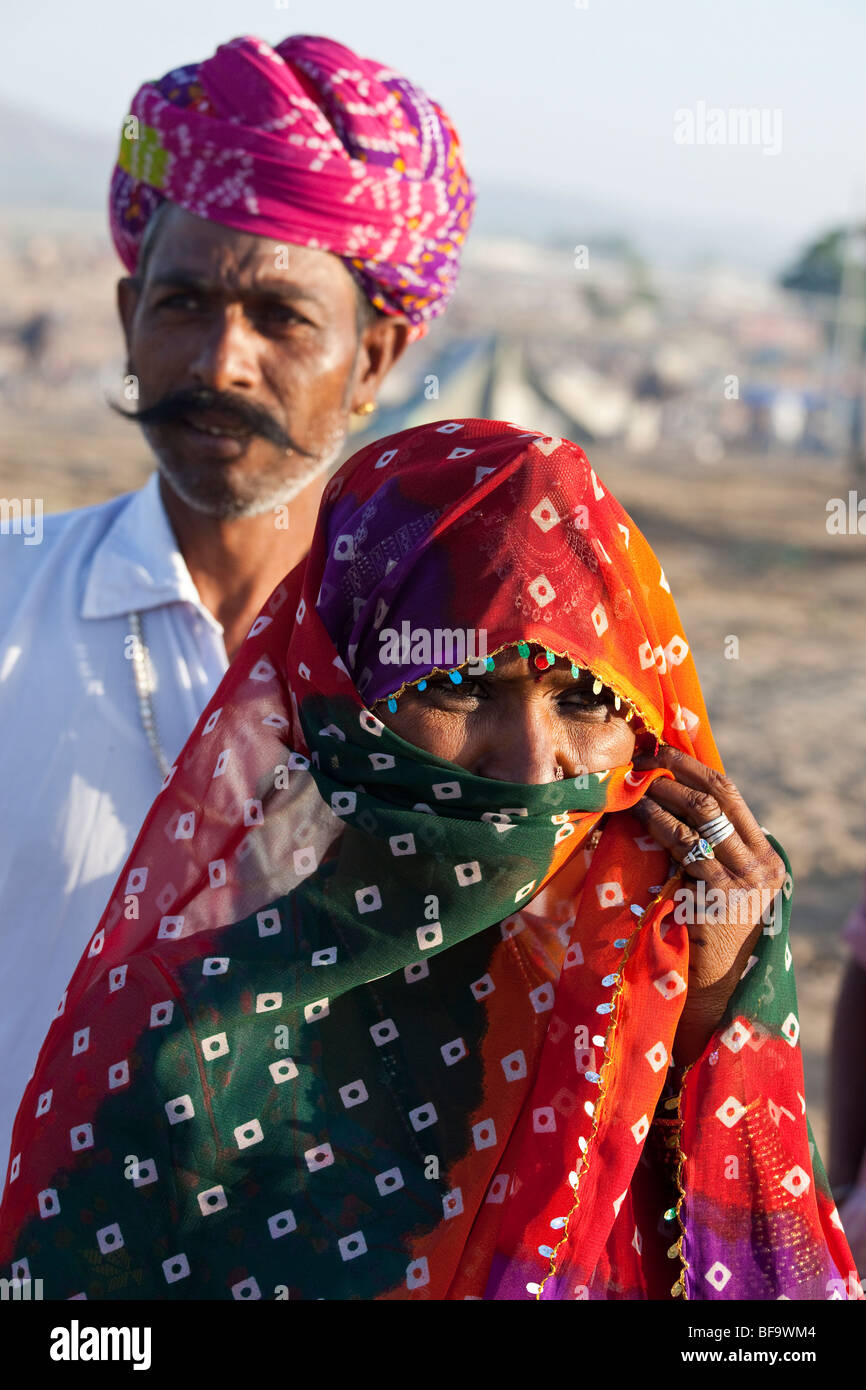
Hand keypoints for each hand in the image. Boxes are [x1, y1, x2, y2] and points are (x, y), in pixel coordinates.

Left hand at [632, 744, 786, 1065]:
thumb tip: (671, 809)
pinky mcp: (720, 897)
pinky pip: (686, 847)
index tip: (664, 751)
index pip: (733, 796)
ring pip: (702, 816)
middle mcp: (762, 866)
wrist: (714, 999)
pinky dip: (659, 823)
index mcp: (766, 859)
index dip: (696, 768)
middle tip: (643, 758)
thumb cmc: (706, 945)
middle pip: (718, 797)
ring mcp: (744, 881)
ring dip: (663, 792)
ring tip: (634, 782)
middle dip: (677, 771)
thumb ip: (711, 857)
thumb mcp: (720, 894)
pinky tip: (637, 813)